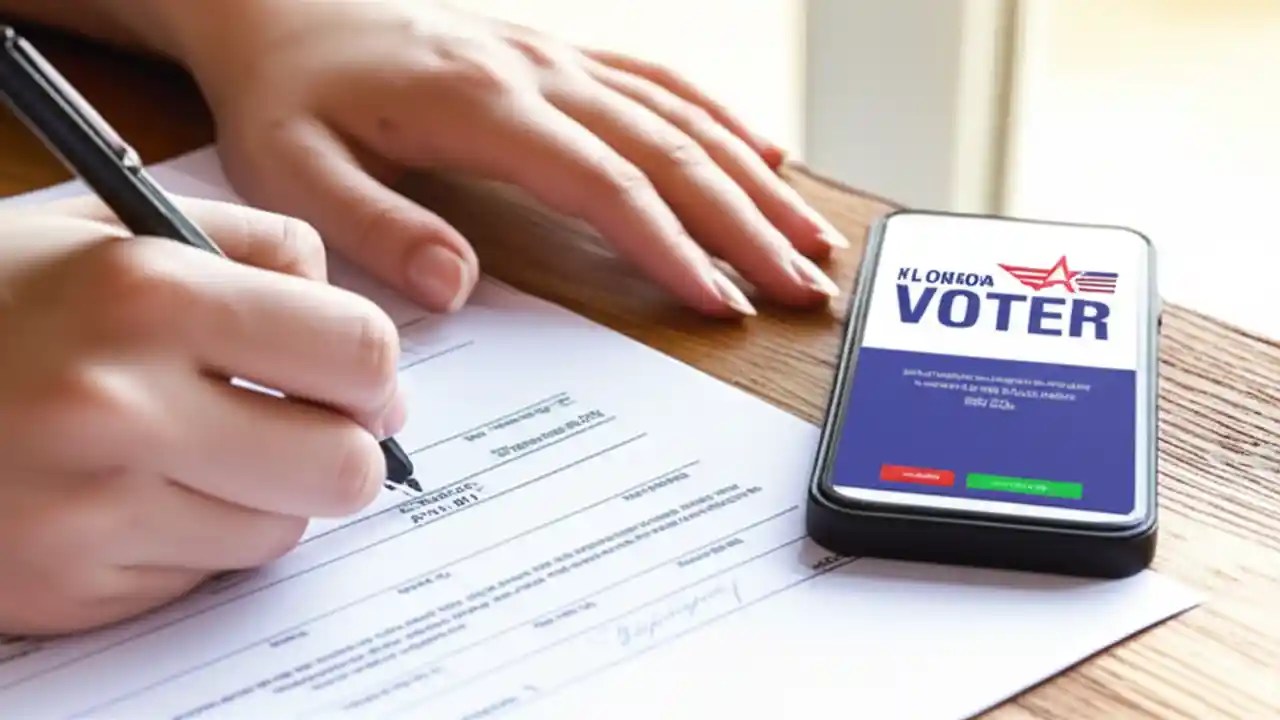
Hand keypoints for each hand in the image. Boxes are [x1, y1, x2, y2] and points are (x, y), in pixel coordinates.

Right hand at [0, 197, 403, 634]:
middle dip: (342, 446)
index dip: (373, 371)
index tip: (360, 379)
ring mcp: (89, 512)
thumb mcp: (113, 226)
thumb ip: (255, 250)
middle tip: (310, 426)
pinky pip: (201, 574)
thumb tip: (361, 337)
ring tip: (202, 450)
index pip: (357, 352)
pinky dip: (194, 536)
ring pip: (279, 531)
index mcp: (146, 295)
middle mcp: (118, 409)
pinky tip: (137, 491)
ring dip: (265, 496)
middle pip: (341, 467)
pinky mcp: (67, 588)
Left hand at [170, 0, 845, 317]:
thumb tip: (461, 283)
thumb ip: (376, 227)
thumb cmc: (289, 96)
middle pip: (672, 150)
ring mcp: (559, 58)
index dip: (671, 247)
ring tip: (813, 238)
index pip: (606, 182)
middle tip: (804, 287)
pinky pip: (663, 82)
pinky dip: (727, 120)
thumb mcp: (295, 168)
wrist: (282, 10)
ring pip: (685, 116)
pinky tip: (769, 158)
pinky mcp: (562, 57)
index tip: (720, 304)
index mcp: (482, 104)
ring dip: (757, 179)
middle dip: (747, 226)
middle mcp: (539, 72)